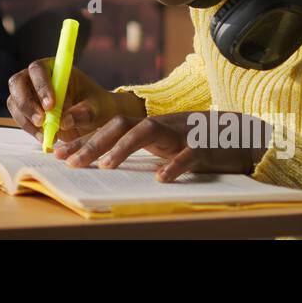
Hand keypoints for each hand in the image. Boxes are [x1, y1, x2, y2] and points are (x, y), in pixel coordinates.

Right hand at [6, 59, 144, 143]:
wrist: (95, 119)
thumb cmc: (97, 106)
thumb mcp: (97, 109)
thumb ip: (84, 113)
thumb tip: (65, 121)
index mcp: (55, 67)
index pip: (38, 70)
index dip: (41, 86)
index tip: (51, 106)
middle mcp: (37, 77)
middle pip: (17, 83)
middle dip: (26, 103)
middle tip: (42, 122)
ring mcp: (29, 93)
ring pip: (14, 101)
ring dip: (26, 119)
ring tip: (46, 134)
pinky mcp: (27, 110)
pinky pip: (19, 117)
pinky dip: (29, 128)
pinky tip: (44, 137)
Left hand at [54, 111, 269, 181]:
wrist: (241, 137)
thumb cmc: (197, 144)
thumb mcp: (164, 145)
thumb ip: (138, 148)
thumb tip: (102, 158)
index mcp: (149, 126)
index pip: (110, 128)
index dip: (85, 139)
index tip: (60, 153)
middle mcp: (162, 125)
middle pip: (122, 125)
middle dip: (94, 142)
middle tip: (72, 162)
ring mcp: (182, 133)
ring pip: (149, 131)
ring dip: (125, 147)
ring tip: (106, 165)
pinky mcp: (205, 147)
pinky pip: (188, 155)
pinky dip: (175, 165)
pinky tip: (161, 178)